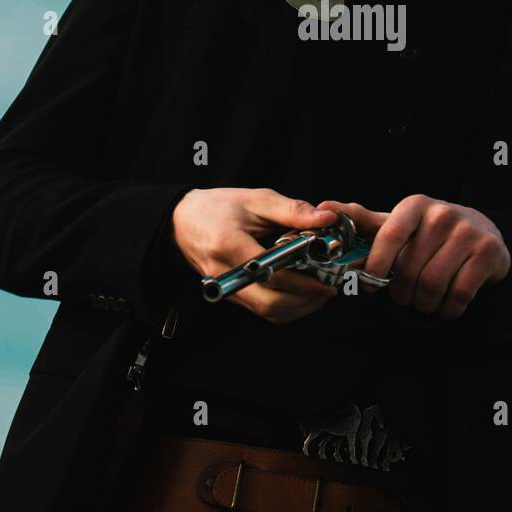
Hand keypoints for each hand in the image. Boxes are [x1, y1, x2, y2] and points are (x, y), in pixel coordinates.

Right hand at [171, 188, 338, 323]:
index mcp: (230, 245)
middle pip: (270, 304)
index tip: (327, 277)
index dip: (304, 280)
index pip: (272, 273)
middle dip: (305, 301)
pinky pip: (260, 309)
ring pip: (267, 312)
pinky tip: (300, 293)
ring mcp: (226, 288)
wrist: (183, 220)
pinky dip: (285, 307)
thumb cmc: (217, 206)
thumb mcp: (256, 199)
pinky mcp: (230, 294)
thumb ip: (292, 210)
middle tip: (329, 288)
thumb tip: (327, 218)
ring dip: (298, 308)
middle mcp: (225, 273)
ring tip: (319, 292)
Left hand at [317, 194, 509, 321]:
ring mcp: (468, 232)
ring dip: (424, 304)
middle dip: (401, 294)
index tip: (369, 285)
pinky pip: (460, 294)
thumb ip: (363, 220)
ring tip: (423, 304)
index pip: (389, 236)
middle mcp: (443, 214)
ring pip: (433, 284)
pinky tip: (446, 308)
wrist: (482, 232)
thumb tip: (324, 208)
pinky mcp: (489, 253)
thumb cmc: (430, 232)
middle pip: (410, 269)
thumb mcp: (398, 223)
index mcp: (415, 205)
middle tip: (403, 299)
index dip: (377, 265)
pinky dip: (448, 309)